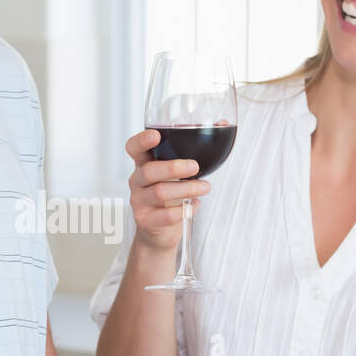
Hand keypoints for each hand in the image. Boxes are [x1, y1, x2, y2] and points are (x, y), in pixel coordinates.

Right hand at [126, 129, 209, 252]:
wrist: (160, 232)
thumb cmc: (171, 196)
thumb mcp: (179, 172)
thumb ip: (194, 150)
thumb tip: (221, 123)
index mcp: (144, 164)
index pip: (134, 148)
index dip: (141, 141)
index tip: (156, 135)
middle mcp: (137, 181)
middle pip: (148, 171)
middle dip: (173, 168)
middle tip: (195, 167)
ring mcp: (139, 201)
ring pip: (160, 192)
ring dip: (187, 189)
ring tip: (205, 187)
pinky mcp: (145, 220)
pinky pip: (166, 215)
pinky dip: (184, 210)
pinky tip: (192, 206)